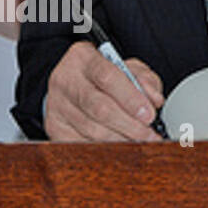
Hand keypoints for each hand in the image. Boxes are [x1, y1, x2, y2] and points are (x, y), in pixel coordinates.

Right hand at [44, 42, 164, 141]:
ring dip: (121, 140)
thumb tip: (153, 99)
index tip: (149, 114)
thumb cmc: (102, 76)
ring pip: (92, 129)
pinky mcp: (54, 126)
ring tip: (139, 142)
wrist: (72, 84)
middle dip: (129, 125)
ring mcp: (56, 105)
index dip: (131, 98)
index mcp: (82, 58)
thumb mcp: (126, 68)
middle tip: (149, 134)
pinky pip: (82, 144)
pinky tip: (119, 148)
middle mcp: (65, 79)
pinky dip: (104, 150)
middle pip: (99, 107)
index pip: (107, 77)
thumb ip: (144, 79)